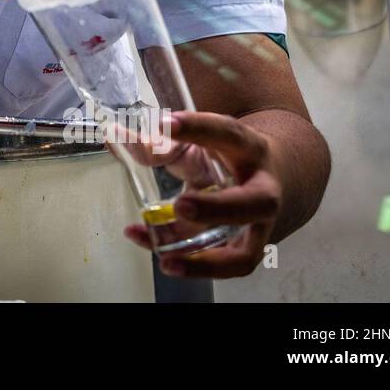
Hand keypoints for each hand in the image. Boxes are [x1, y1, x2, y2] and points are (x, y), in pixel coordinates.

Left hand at [122, 111, 281, 278]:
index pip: (228, 133)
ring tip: (166, 257)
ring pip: (244, 252)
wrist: (274, 177)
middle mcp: (263, 189)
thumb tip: (115, 137)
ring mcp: (258, 226)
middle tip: (181, 205)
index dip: (198, 127)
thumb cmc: (228, 156)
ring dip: (205, 260)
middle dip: (217, 208)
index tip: (166, 123)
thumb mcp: (201, 141)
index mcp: (250, 149)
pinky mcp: (246, 250)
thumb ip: (161, 142)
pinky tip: (162, 258)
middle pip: (255, 203)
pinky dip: (193, 267)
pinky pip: (224, 265)